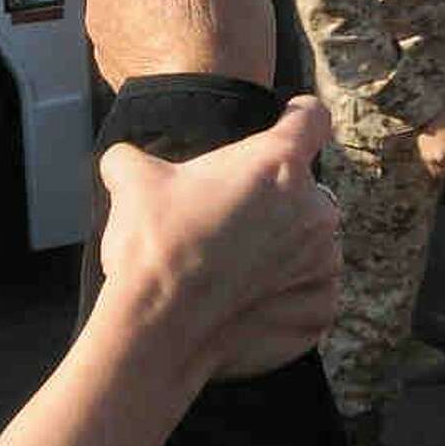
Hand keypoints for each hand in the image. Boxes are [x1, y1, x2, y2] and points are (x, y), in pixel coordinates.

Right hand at [99, 95, 339, 378]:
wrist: (157, 329)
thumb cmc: (154, 244)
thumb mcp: (132, 179)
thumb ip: (135, 156)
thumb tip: (122, 160)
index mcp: (278, 162)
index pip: (311, 117)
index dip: (296, 118)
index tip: (282, 127)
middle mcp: (314, 208)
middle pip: (304, 188)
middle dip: (275, 199)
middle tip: (230, 219)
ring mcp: (322, 263)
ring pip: (310, 242)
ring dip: (285, 248)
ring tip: (234, 266)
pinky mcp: (319, 310)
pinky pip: (310, 293)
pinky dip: (286, 297)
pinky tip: (247, 302)